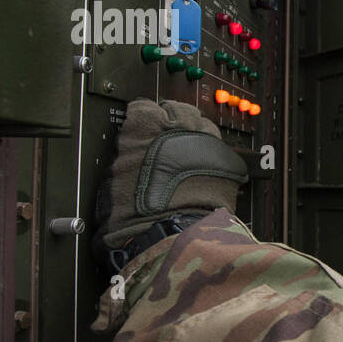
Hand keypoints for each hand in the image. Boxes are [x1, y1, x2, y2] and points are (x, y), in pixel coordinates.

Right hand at [94, 98, 247, 259]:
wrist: (172, 235)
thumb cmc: (135, 214)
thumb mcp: (114, 179)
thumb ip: (126, 155)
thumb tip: (129, 155)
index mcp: (145, 126)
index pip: (144, 106)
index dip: (144, 118)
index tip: (143, 126)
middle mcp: (178, 127)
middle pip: (180, 109)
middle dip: (174, 120)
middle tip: (169, 137)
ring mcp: (207, 142)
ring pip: (205, 125)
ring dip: (197, 135)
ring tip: (190, 155)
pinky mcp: (228, 162)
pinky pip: (223, 151)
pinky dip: (216, 159)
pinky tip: (207, 173)